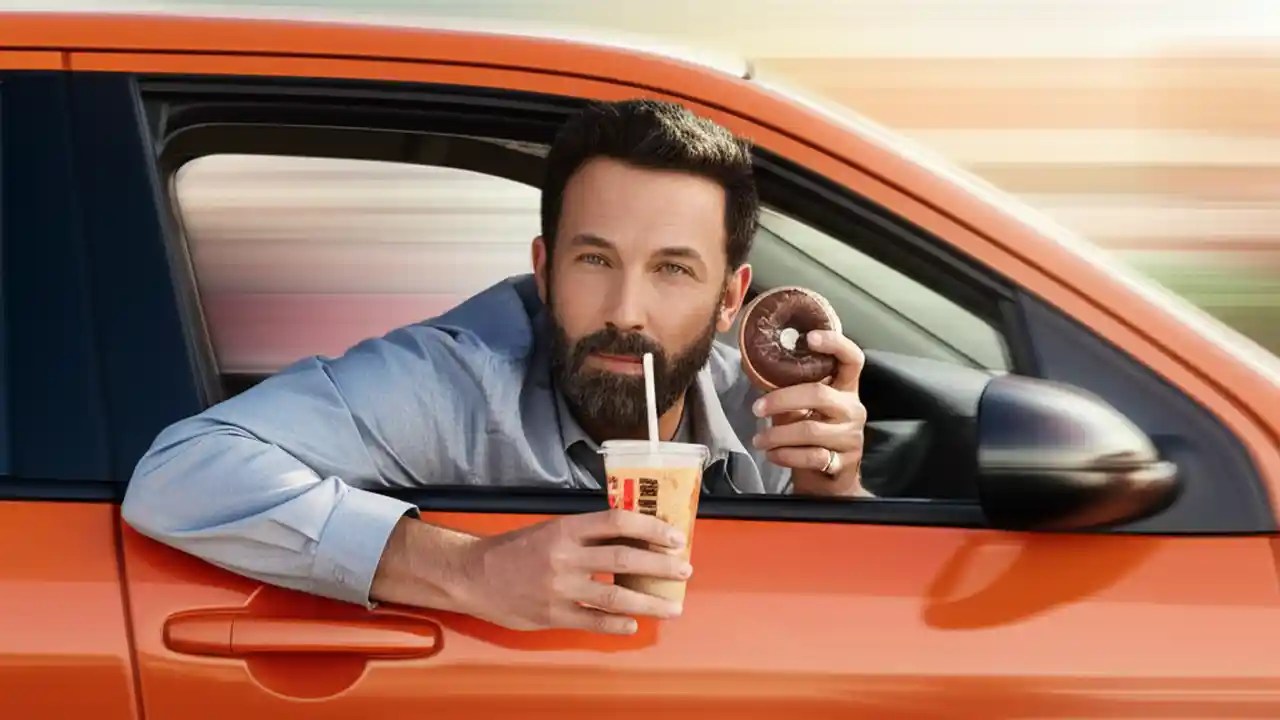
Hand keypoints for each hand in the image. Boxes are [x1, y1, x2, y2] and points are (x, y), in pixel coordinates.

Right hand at [453, 509, 691, 634]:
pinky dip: (617, 625)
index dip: (651, 528)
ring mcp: (560, 588)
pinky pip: (593, 622)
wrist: (474, 575)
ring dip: (649, 603)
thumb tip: (632, 537)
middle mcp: (565, 556)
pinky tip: (633, 625)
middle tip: (684, 570)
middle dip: (660, 566)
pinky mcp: (552, 615)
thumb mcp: (551, 529)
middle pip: (624, 560)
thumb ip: (587, 533)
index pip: (619, 522)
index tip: (675, 537)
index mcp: (566, 528)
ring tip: (672, 607)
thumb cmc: (515, 549)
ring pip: (615, 597)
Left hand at [751, 329, 871, 496]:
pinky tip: (771, 454)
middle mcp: (852, 408)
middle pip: (819, 394)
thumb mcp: (804, 408)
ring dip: (777, 435)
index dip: (835, 344)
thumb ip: (790, 388)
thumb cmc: (813, 436)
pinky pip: (812, 456)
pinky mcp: (843, 462)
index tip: (809, 337)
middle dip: (781, 400)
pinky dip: (785, 455)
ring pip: (811, 430)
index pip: (852, 359)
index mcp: (846, 388)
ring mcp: (851, 436)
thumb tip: (753, 364)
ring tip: (758, 439)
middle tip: (756, 408)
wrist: (830, 481)